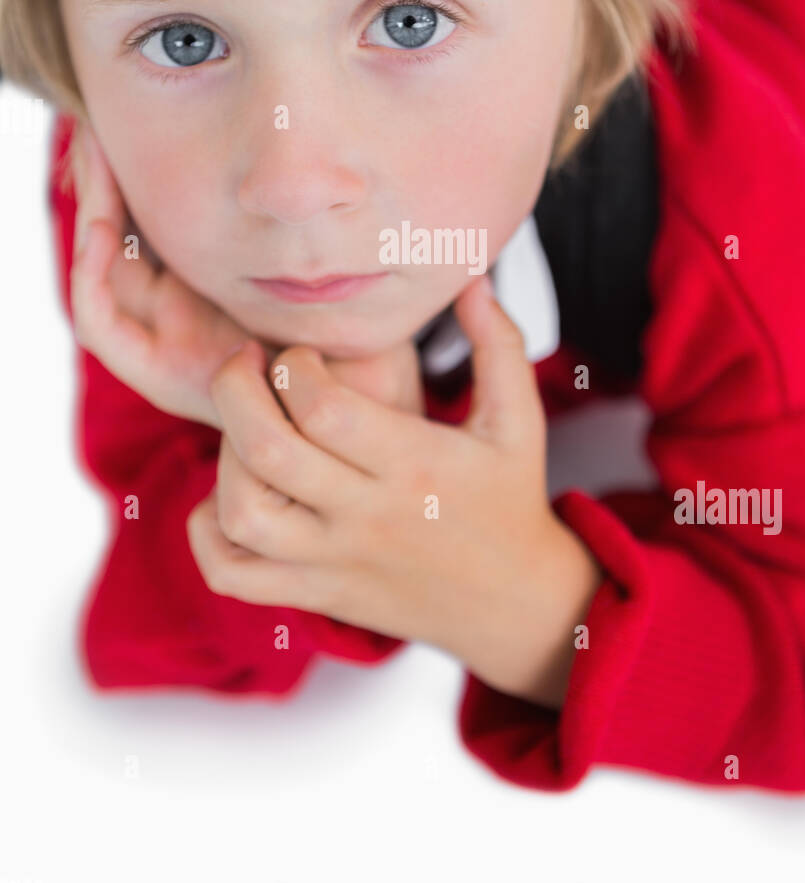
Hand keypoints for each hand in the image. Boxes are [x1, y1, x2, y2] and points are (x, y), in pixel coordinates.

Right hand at [68, 121, 424, 427]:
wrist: (372, 426)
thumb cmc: (372, 349)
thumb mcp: (348, 268)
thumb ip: (329, 220)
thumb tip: (327, 151)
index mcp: (217, 291)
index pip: (155, 225)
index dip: (132, 175)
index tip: (133, 122)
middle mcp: (185, 315)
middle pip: (119, 241)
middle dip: (102, 181)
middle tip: (96, 125)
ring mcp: (170, 345)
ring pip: (101, 272)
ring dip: (91, 211)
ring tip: (93, 154)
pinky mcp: (162, 375)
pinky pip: (102, 325)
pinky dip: (91, 274)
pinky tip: (105, 227)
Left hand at [187, 276, 602, 705]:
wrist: (517, 604)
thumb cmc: (511, 497)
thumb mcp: (518, 419)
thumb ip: (498, 343)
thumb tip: (470, 278)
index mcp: (415, 464)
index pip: (324, 409)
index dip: (295, 366)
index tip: (303, 353)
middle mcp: (367, 516)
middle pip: (267, 453)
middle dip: (235, 390)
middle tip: (246, 363)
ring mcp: (335, 561)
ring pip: (242, 514)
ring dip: (224, 457)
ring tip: (246, 427)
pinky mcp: (316, 593)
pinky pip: (232, 575)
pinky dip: (207, 534)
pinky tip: (229, 494)